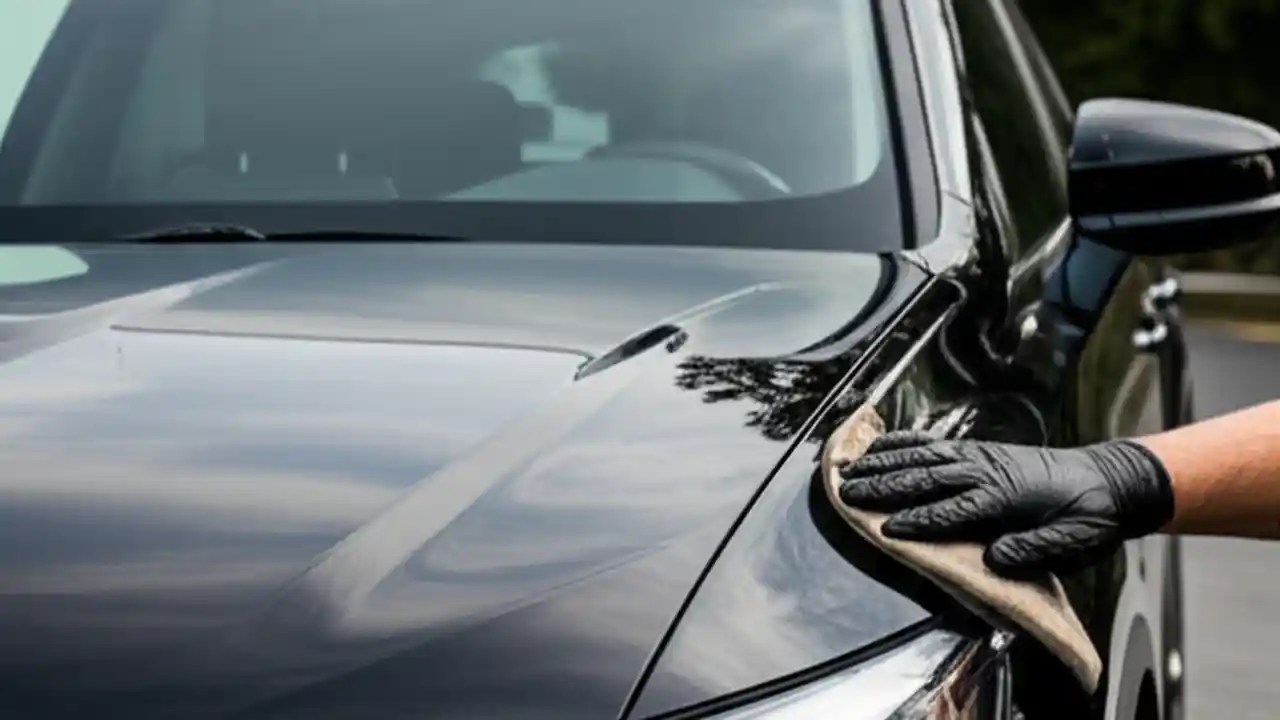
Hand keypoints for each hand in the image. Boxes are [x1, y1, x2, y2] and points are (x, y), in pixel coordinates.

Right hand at [838, 433, 1175, 576]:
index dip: (920, 521)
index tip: (887, 528)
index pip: (954, 510)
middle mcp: (986, 471)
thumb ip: (1037, 549)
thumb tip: (996, 558)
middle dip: (884, 486)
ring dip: (883, 463)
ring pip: (923, 457)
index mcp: (1007, 498)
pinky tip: (879, 445)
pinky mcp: (977, 449)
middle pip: (927, 478)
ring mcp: (979, 456)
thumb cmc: (1091, 517)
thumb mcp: (1076, 542)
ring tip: (848, 471)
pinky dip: (903, 442)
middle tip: (847, 494)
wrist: (1111, 478)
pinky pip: (934, 443)